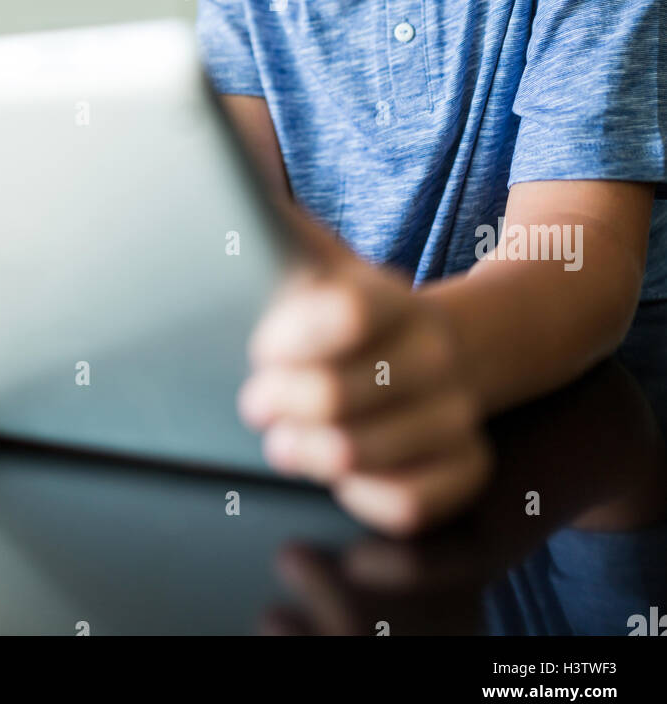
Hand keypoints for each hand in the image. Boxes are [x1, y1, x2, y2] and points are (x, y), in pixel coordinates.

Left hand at [237, 222, 492, 535]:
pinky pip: (409, 505)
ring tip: (285, 441)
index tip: (263, 349)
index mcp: (393, 297)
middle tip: (258, 402)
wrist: (439, 348)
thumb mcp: (321, 267)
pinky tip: (340, 474)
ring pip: (361, 455)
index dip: (291, 339)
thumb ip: (281, 238)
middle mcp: (435, 353)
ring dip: (307, 453)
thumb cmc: (351, 314)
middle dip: (281, 403)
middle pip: (336, 397)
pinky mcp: (467, 466)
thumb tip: (236, 199)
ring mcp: (457, 413)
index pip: (348, 314)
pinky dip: (361, 495)